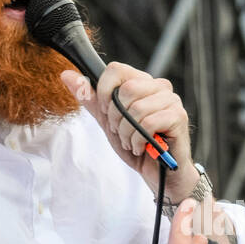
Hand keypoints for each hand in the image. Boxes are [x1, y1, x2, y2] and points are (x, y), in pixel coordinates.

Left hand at [60, 62, 196, 197]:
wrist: (158, 174)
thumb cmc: (138, 145)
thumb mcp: (108, 121)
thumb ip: (90, 98)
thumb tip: (66, 75)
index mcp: (142, 82)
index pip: (116, 69)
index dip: (105, 92)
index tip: (107, 112)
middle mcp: (159, 87)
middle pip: (126, 89)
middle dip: (116, 118)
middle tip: (121, 132)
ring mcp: (171, 100)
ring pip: (136, 109)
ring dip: (127, 133)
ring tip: (133, 142)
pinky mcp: (178, 116)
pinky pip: (148, 123)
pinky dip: (139, 140)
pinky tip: (142, 147)